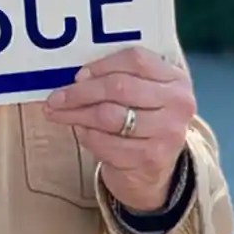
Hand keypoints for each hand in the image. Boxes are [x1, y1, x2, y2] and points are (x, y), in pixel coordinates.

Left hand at [43, 46, 194, 211]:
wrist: (154, 173)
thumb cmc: (142, 123)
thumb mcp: (143, 95)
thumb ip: (120, 78)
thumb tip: (79, 77)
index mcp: (177, 79)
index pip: (136, 59)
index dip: (102, 65)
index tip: (78, 75)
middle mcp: (178, 104)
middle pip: (119, 87)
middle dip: (80, 92)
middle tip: (55, 97)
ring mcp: (167, 132)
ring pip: (108, 115)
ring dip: (76, 114)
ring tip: (57, 113)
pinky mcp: (150, 158)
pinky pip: (105, 142)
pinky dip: (86, 136)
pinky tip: (80, 131)